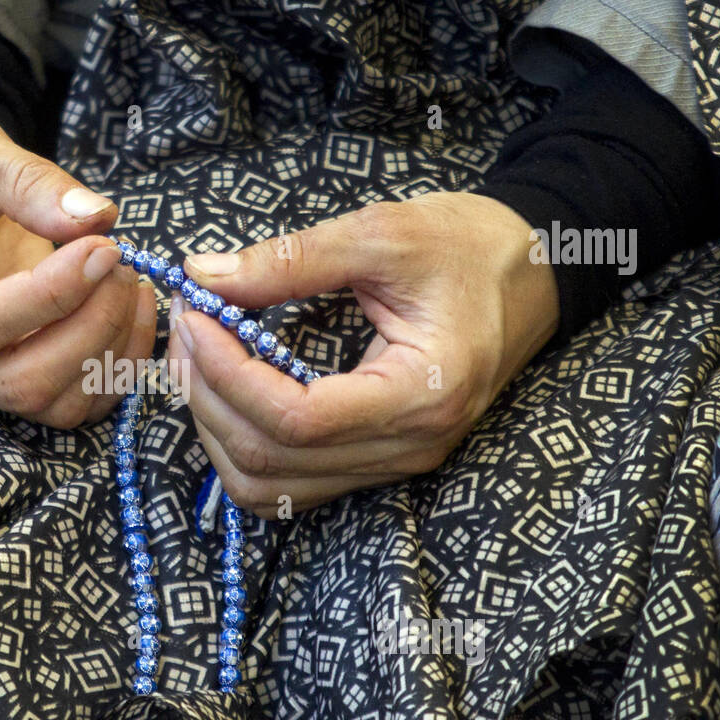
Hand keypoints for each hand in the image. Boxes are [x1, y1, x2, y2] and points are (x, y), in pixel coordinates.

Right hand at [0, 105, 156, 427]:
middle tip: (119, 263)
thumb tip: (95, 220)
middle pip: (17, 382)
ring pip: (47, 403)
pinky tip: (128, 312)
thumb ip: (26, 182)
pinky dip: (111, 368)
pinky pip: (66, 403)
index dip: (52, 296)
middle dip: (89, 329)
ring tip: (125, 280)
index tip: (103, 249)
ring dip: (107, 352)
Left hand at [168, 191, 558, 516]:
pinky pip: (286, 482)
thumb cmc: (470, 246)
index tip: (195, 315)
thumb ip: (291, 259)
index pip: (296, 420)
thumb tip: (203, 276)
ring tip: (196, 355)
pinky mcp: (376, 458)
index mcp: (420, 396)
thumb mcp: (384, 233)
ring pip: (268, 485)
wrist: (534, 271)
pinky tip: (227, 386)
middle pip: (270, 459)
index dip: (226, 373)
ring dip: (215, 426)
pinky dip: (240, 442)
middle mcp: (407, 448)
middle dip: (206, 393)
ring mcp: (393, 462)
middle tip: (185, 324)